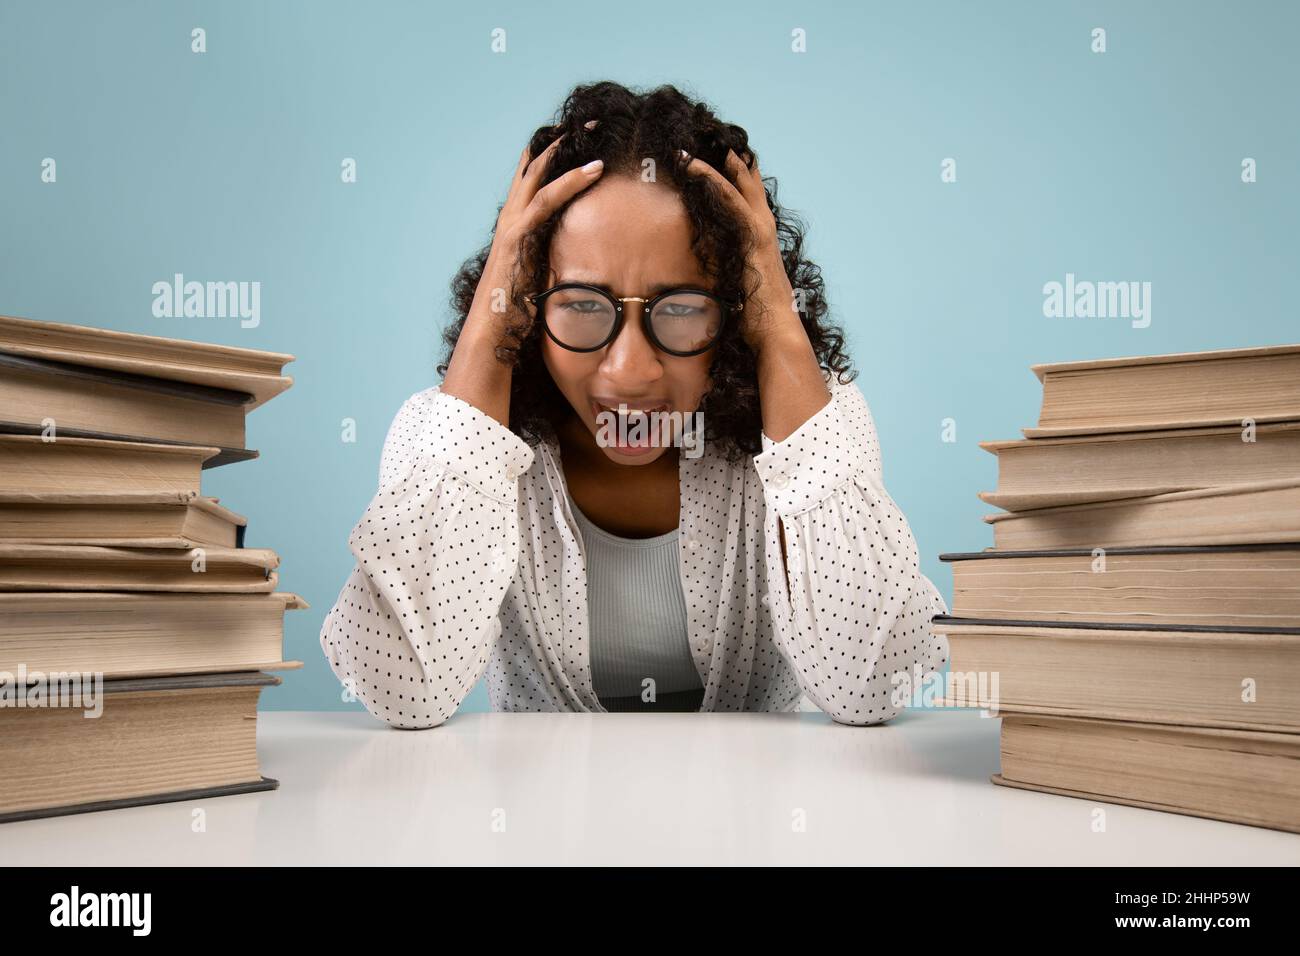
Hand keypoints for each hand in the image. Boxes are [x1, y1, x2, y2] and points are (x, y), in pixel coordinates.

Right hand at [470, 132, 605, 333]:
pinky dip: (570, 182)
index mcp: (515, 227)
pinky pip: (547, 201)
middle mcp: (511, 219)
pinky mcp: (519, 236)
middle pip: (533, 168)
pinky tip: (592, 170)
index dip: (551, 157)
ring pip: (540, 176)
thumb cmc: (515, 311)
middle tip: (586, 122)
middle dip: (559, 143)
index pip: (532, 181)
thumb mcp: (538, 276)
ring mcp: (512, 225)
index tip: (574, 139)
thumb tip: (574, 257)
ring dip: (567, 152)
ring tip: (593, 133)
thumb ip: (550, 258)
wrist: (492, 330)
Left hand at [680, 148, 800, 354]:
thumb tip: (704, 263)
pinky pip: (730, 200)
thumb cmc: (758, 317)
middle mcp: (764, 230)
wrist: (776, 329)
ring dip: (713, 167)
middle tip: (718, 145)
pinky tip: (696, 169)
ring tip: (691, 153)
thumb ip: (724, 269)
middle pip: (750, 187)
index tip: (726, 164)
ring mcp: (760, 231)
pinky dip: (713, 181)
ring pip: (737, 187)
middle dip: (733, 165)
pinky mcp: (753, 236)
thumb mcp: (737, 285)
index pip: (750, 203)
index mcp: (761, 242)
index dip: (740, 182)